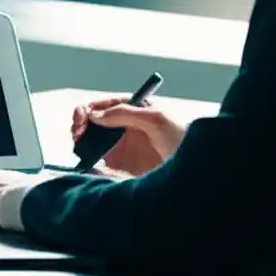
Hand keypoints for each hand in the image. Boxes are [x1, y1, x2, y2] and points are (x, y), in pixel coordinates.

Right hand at [71, 96, 186, 175]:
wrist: (197, 169)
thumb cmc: (182, 137)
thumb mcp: (155, 118)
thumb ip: (124, 113)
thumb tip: (94, 115)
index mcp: (131, 110)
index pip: (101, 106)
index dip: (87, 109)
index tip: (82, 117)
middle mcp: (122, 127)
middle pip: (91, 123)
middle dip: (79, 124)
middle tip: (78, 132)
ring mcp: (121, 147)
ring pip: (90, 142)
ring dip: (80, 141)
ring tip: (79, 145)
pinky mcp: (120, 167)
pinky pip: (97, 164)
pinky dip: (87, 162)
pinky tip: (87, 161)